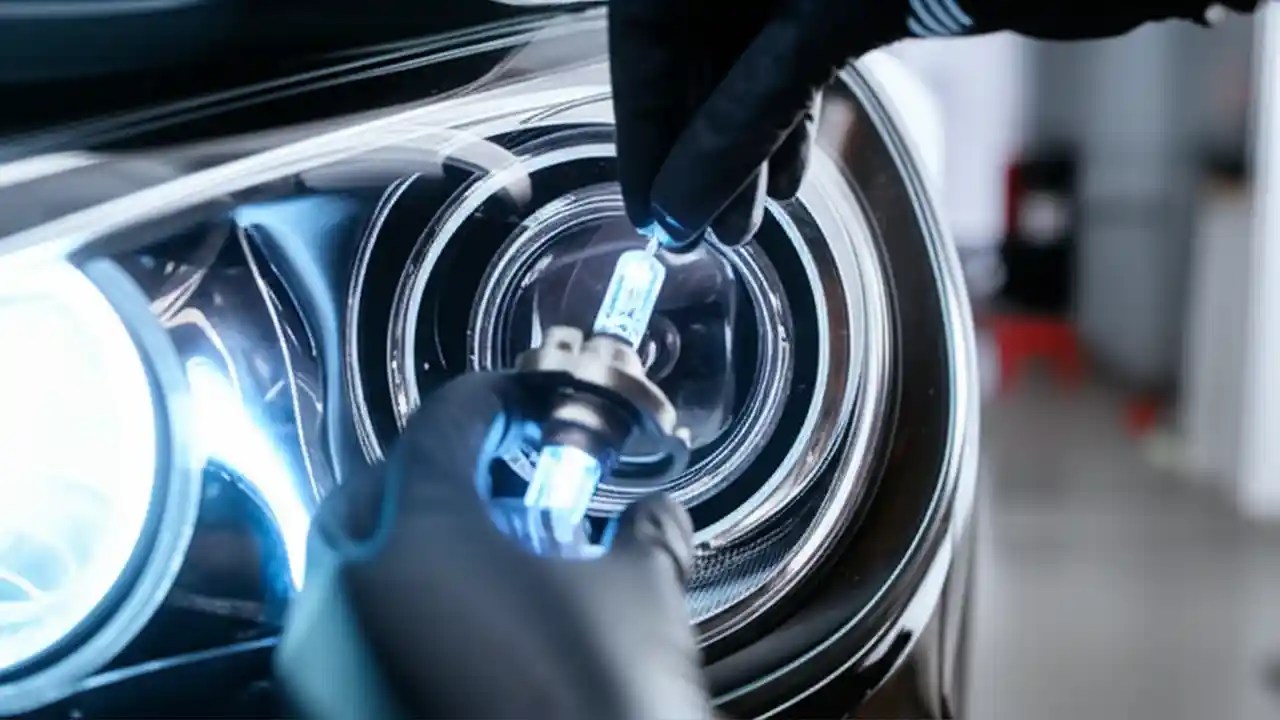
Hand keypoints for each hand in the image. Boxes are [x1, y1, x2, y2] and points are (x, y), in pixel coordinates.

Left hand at [277, 372, 710, 719]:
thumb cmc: (602, 700)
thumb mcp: (641, 597)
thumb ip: (646, 533)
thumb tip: (656, 515)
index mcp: (419, 534)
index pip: (440, 426)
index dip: (490, 400)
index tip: (523, 400)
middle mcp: (351, 586)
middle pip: (373, 486)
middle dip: (435, 466)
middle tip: (500, 473)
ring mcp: (333, 656)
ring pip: (351, 560)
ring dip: (414, 536)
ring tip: (491, 549)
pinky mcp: (341, 704)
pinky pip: (355, 627)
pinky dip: (400, 601)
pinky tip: (468, 616)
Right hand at [610, 0, 1260, 250]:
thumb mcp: (834, 20)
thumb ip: (748, 107)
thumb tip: (682, 198)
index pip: (650, 17)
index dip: (642, 110)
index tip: (646, 196)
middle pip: (690, 38)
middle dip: (692, 137)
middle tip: (690, 225)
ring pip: (745, 55)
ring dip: (741, 139)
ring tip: (744, 218)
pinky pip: (798, 55)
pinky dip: (790, 117)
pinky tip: (789, 171)